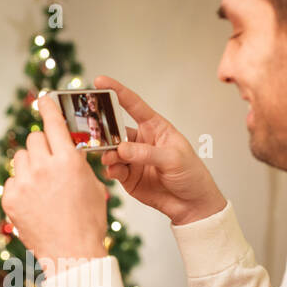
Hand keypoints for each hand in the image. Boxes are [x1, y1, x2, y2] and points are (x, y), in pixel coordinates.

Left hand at [1, 96, 109, 263]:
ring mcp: (25, 183)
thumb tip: (65, 149)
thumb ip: (76, 163)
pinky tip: (34, 202)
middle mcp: (44, 168)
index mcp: (68, 161)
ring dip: (30, 165)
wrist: (71, 253)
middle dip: (42, 146)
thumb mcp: (92, 185)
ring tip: (42, 185)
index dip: (48, 108)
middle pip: (34, 138)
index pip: (54, 124)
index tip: (43, 99)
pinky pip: (13, 181)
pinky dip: (22, 187)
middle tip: (49, 161)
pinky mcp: (11, 199)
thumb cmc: (88, 221)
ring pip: (21, 158)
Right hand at [95, 75, 226, 225]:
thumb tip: (122, 149)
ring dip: (108, 153)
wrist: (191, 204)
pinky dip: (111, 169)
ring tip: (111, 159)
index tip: (100, 82)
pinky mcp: (128, 176)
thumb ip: (146, 153)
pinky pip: (113, 169)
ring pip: (111, 150)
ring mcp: (133, 159)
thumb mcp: (173, 159)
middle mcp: (141, 140)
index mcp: (155, 127)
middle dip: (104, 129)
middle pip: (116, 128)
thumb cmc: (191, 175)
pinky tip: (115, 172)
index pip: (134, 105)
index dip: (117, 92)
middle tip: (94, 131)